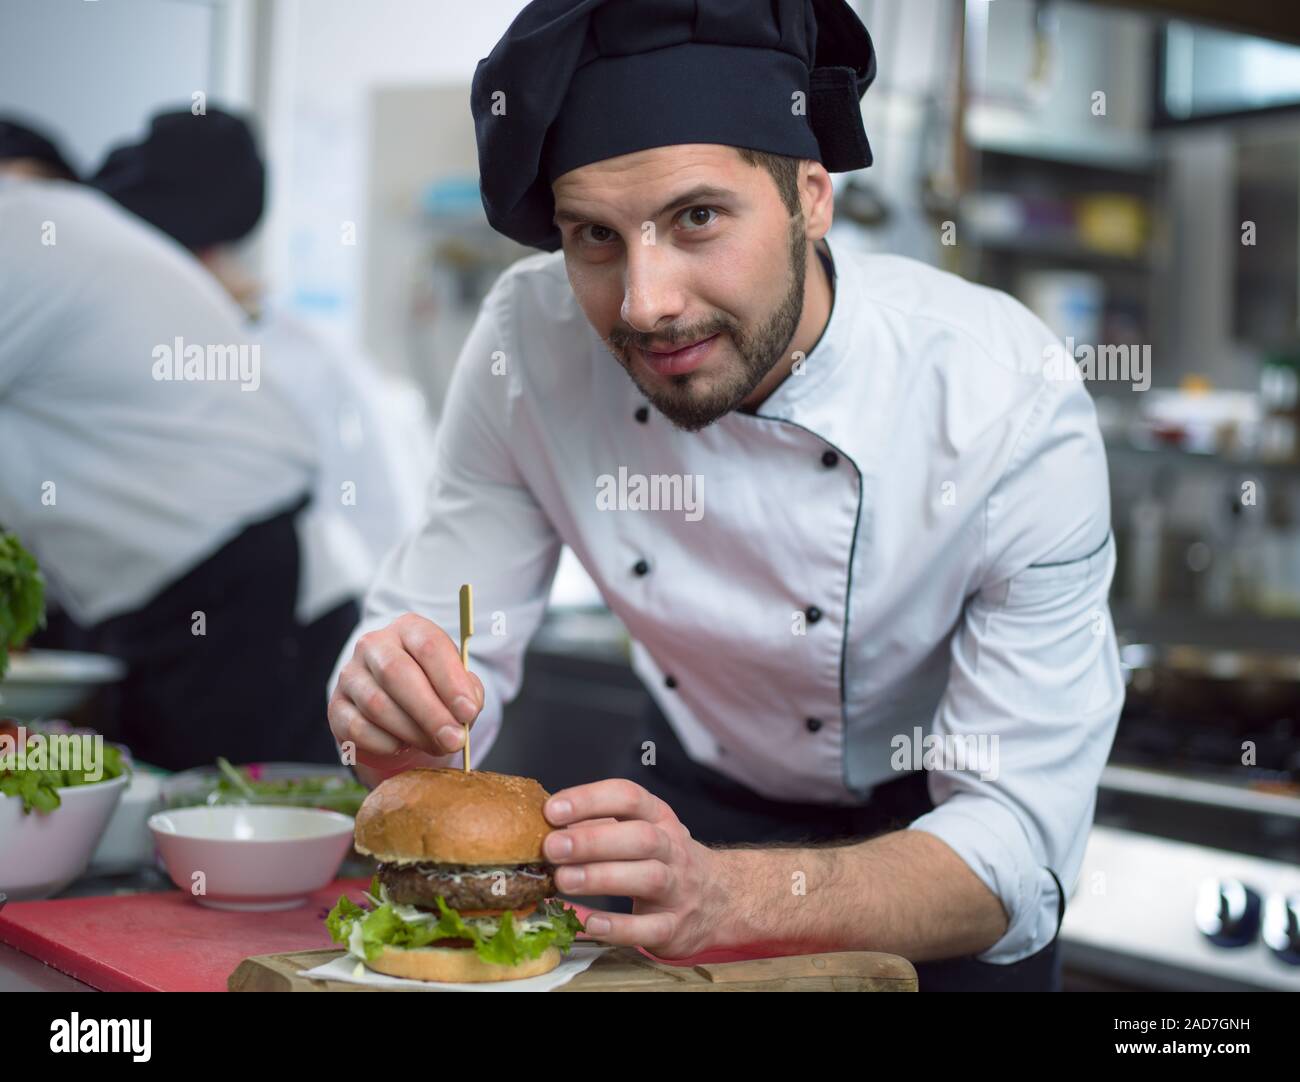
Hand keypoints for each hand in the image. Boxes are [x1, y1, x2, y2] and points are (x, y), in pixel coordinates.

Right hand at [328, 613, 483, 768]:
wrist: (396, 706)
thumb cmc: (433, 689)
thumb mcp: (456, 683)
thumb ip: (467, 693)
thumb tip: (465, 713)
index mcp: (409, 629)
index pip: (429, 646)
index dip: (451, 681)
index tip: (468, 712)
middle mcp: (374, 645)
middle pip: (397, 674)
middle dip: (430, 712)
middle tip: (454, 739)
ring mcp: (350, 674)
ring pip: (377, 704)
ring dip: (412, 732)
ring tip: (436, 746)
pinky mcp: (337, 706)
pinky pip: (357, 728)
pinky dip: (384, 743)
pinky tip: (401, 746)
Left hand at [542, 779, 727, 958]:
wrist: (721, 897)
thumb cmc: (663, 858)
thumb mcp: (640, 829)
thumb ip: (599, 825)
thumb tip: (543, 824)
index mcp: (658, 817)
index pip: (628, 797)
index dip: (590, 800)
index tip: (552, 810)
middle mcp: (671, 848)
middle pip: (639, 837)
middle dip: (592, 841)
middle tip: (552, 847)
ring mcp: (678, 889)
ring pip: (647, 878)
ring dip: (602, 877)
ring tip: (562, 880)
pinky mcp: (675, 927)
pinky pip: (650, 928)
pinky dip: (620, 927)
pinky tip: (591, 924)